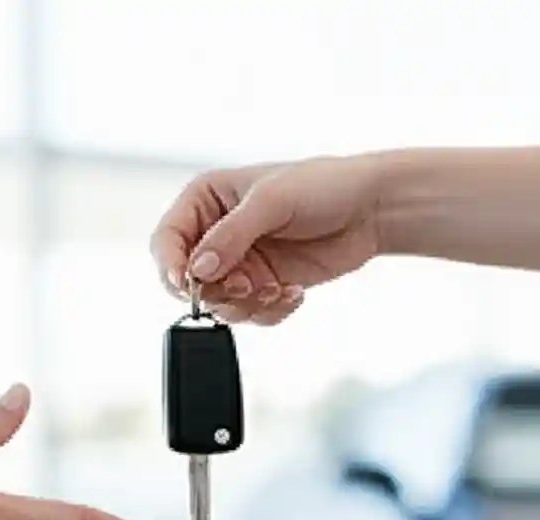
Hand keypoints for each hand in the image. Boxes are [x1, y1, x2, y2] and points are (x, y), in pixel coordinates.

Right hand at [150, 156, 384, 324]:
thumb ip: (230, 236)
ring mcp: (240, 262)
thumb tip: (198, 269)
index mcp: (206, 200)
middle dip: (216, 291)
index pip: (168, 240)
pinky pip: (249, 314)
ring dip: (246, 305)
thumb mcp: (272, 201)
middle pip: (187, 280)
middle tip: (246, 286)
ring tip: (276, 288)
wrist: (372, 208)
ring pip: (218, 303)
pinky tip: (293, 292)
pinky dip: (268, 312)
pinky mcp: (263, 285)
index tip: (188, 284)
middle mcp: (216, 233)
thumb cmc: (324, 185)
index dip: (171, 265)